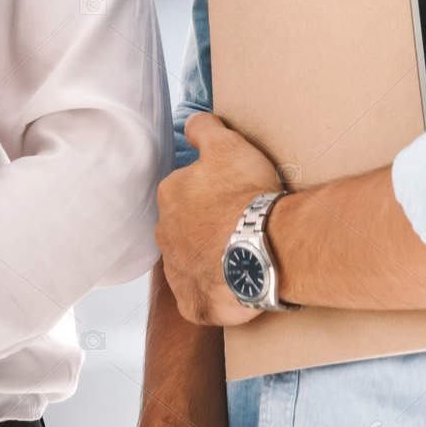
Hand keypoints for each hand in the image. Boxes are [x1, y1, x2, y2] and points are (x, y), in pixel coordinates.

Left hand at [155, 113, 283, 325]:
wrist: (261, 250)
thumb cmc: (246, 196)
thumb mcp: (228, 145)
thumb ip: (205, 129)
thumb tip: (192, 123)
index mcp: (170, 196)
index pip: (186, 191)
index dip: (213, 192)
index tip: (235, 196)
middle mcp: (164, 235)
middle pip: (185, 228)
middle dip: (207, 227)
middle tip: (241, 227)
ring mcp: (176, 272)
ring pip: (192, 262)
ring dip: (211, 259)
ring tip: (243, 257)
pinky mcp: (192, 303)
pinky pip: (200, 298)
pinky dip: (216, 293)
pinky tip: (236, 286)